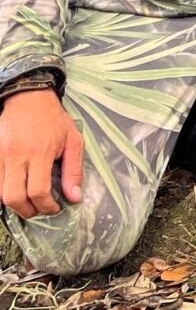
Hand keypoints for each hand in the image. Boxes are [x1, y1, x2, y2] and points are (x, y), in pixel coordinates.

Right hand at [0, 89, 83, 217]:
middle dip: (27, 210)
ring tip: (29, 202)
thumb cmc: (54, 120)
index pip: (38, 191)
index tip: (55, 208)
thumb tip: (75, 197)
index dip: (47, 206)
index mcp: (39, 152)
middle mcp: (15, 156)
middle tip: (39, 210)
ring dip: (15, 203)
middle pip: (14, 197)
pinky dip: (4, 191)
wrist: (29, 99)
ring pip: (0, 192)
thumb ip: (74, 171)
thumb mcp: (74, 141)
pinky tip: (17, 189)